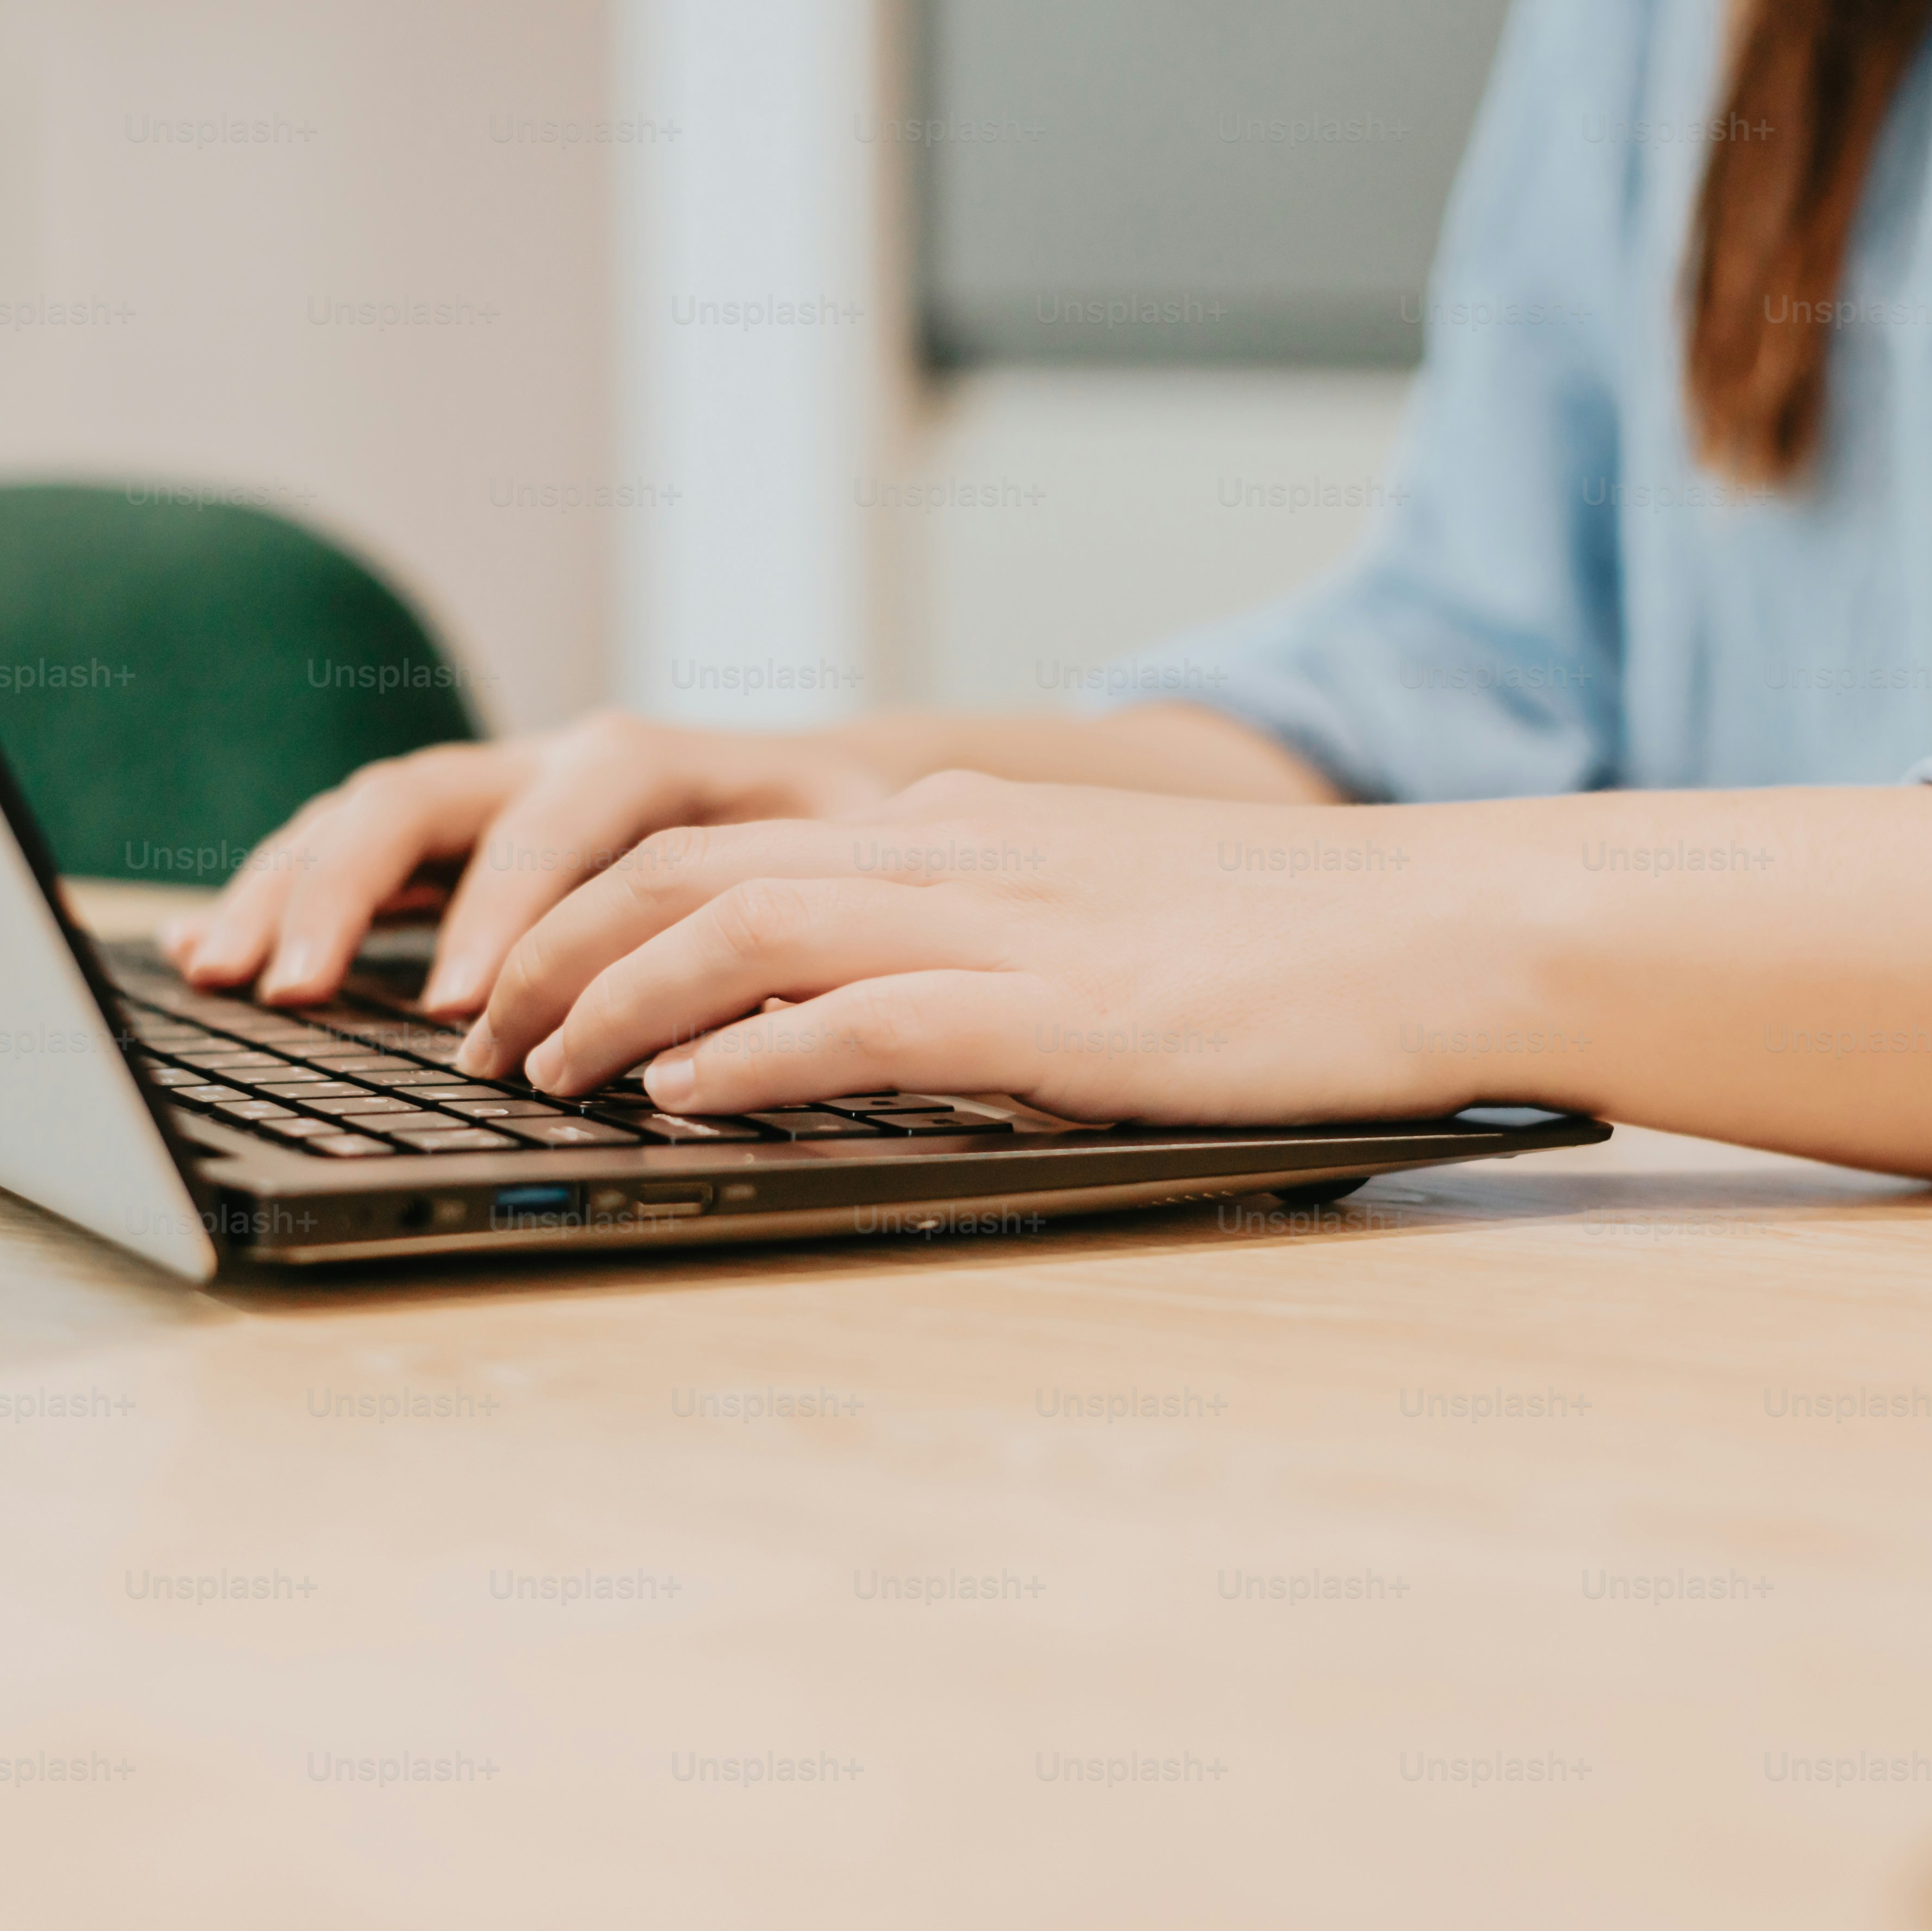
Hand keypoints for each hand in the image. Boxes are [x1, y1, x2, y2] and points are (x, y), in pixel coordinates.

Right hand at [159, 714, 904, 1012]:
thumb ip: (775, 933)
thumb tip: (729, 1021)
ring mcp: (495, 791)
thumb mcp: (838, 877)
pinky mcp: (460, 834)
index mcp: (644, 765)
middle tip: (299, 989)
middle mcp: (551, 761)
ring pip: (365, 817)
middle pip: (422, 797)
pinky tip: (209, 948)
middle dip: (348, 890)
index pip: (552, 823)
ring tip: (219, 969)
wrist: (838, 793)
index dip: (500, 910)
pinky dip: (281, 893)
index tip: (460, 1007)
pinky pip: (352, 849)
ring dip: (289, 890)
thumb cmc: (841, 845)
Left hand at [453, 773, 1533, 1124]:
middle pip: (688, 869)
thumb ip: (981, 932)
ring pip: (739, 929)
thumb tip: (872, 998)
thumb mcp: (1102, 913)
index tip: (524, 988)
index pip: (725, 844)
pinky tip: (679, 1103)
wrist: (1451, 929)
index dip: (595, 913)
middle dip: (555, 952)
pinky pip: (856, 1018)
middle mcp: (954, 850)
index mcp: (959, 827)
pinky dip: (745, 1059)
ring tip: (539, 1075)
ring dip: (612, 1004)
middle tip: (480, 1040)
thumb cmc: (1296, 946)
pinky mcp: (1057, 1009)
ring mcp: (1002, 922)